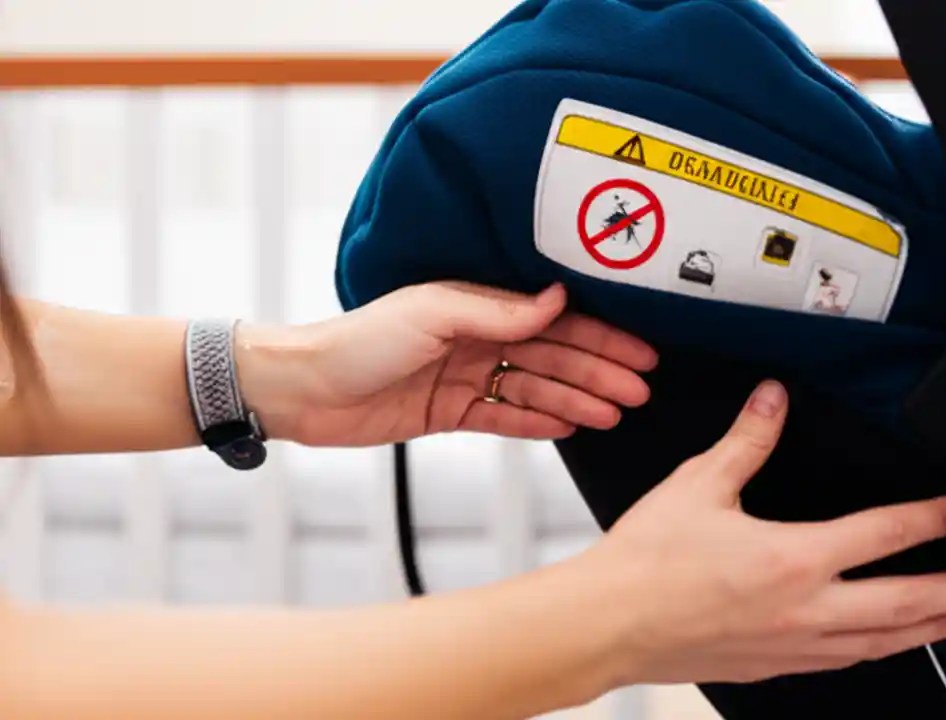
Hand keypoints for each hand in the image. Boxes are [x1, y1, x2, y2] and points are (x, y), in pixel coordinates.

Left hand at [234, 282, 657, 446]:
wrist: (299, 389)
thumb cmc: (355, 341)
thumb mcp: (431, 313)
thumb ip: (498, 310)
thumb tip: (557, 298)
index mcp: (474, 306)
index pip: (553, 321)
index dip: (598, 337)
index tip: (637, 353)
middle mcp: (475, 338)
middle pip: (553, 357)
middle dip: (599, 372)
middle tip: (640, 392)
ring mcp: (464, 377)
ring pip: (536, 388)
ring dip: (578, 399)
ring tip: (616, 414)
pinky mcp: (448, 413)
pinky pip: (506, 417)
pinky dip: (540, 421)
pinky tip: (572, 427)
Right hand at [578, 381, 945, 685]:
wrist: (609, 625)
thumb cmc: (647, 563)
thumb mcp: (699, 486)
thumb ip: (747, 441)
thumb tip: (773, 400)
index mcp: (795, 558)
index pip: (890, 533)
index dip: (942, 518)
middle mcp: (807, 609)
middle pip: (908, 602)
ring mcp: (796, 645)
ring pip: (887, 641)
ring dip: (937, 626)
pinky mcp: (778, 666)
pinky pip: (849, 661)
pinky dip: (885, 649)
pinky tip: (893, 644)